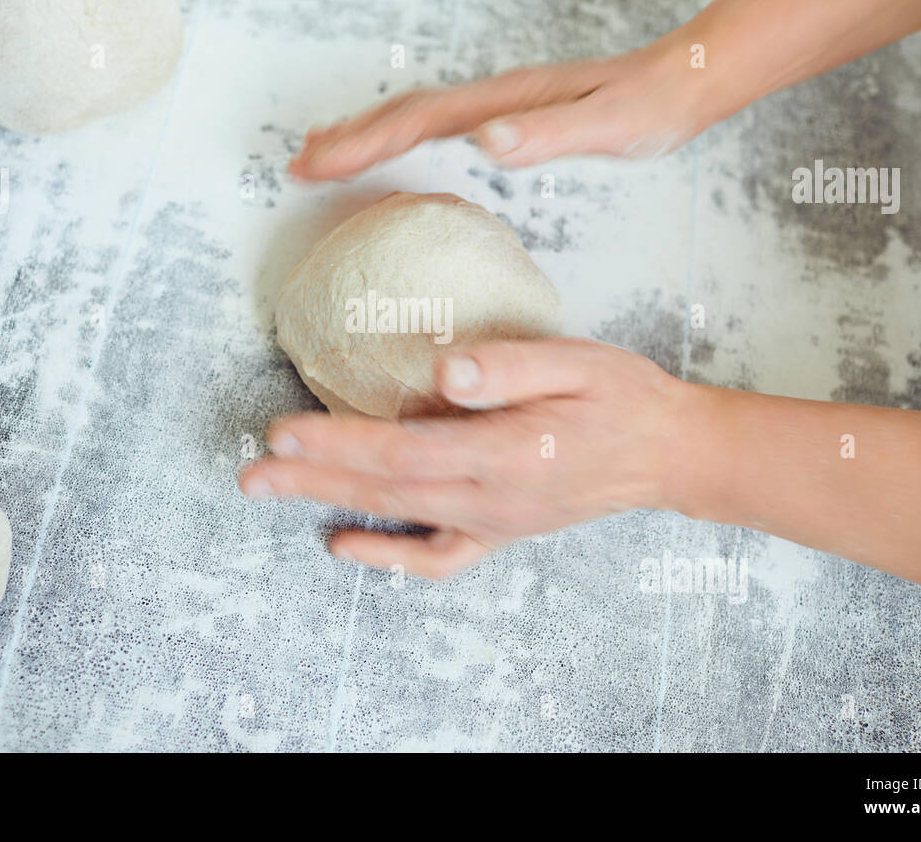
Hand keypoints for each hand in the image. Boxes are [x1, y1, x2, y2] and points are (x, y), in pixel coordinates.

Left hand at [239, 338, 692, 577]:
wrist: (669, 452)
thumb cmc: (622, 398)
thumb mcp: (577, 363)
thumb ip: (510, 367)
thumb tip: (445, 371)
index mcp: (507, 451)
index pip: (403, 449)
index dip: (338, 442)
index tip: (284, 429)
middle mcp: (491, 497)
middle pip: (384, 489)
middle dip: (310, 479)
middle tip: (251, 471)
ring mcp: (494, 522)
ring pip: (398, 517)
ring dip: (331, 504)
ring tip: (276, 491)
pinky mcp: (500, 531)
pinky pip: (436, 557)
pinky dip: (387, 556)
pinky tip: (344, 545)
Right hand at [288, 40, 714, 179]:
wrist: (681, 81)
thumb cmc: (648, 108)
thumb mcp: (608, 127)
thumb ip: (550, 135)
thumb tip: (486, 139)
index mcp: (504, 104)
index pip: (418, 122)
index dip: (364, 144)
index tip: (318, 163)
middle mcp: (493, 100)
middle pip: (403, 114)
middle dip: (349, 140)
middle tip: (300, 166)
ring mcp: (499, 106)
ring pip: (416, 117)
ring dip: (367, 135)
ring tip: (324, 155)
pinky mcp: (511, 117)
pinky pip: (441, 126)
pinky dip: (403, 137)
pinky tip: (397, 151)